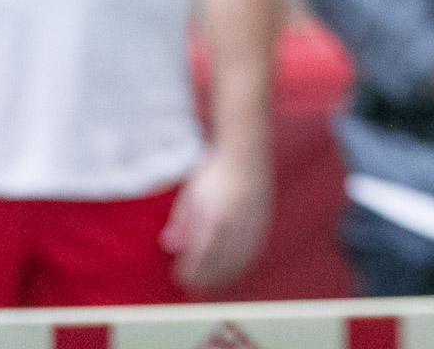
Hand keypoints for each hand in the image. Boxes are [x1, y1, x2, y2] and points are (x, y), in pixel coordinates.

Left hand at [160, 150, 270, 290]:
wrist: (246, 153)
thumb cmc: (213, 173)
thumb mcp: (190, 195)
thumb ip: (181, 223)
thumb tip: (170, 247)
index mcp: (215, 219)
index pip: (199, 258)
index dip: (188, 272)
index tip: (178, 275)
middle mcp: (235, 226)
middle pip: (218, 265)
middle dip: (203, 277)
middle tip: (190, 279)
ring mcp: (251, 226)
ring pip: (236, 262)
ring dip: (221, 274)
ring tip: (207, 277)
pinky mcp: (262, 224)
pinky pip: (250, 253)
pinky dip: (238, 265)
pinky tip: (228, 266)